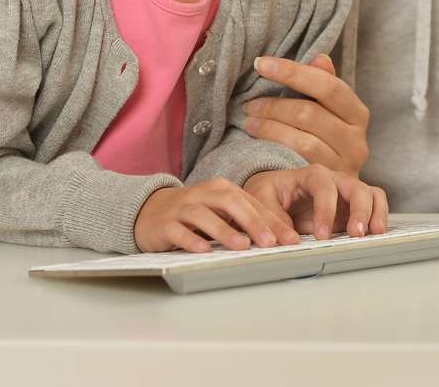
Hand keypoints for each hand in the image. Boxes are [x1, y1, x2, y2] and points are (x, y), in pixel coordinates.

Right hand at [134, 179, 299, 253]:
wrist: (149, 211)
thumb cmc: (194, 214)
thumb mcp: (220, 212)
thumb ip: (243, 221)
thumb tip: (276, 239)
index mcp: (221, 189)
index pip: (251, 202)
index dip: (272, 220)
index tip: (289, 239)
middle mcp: (203, 194)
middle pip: (231, 203)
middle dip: (253, 222)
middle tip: (270, 242)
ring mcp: (182, 207)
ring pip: (204, 215)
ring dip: (225, 231)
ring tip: (243, 246)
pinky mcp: (164, 223)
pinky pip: (178, 231)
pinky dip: (191, 240)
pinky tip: (204, 250)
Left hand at [242, 55, 369, 175]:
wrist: (334, 192)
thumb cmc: (325, 142)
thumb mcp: (327, 112)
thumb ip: (322, 84)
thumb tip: (320, 57)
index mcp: (357, 114)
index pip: (327, 85)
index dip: (292, 72)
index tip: (261, 63)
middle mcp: (357, 141)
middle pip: (310, 113)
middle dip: (274, 105)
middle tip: (249, 104)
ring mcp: (343, 167)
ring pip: (301, 141)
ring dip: (269, 127)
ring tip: (249, 121)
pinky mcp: (326, 186)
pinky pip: (296, 164)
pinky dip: (274, 148)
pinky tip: (257, 142)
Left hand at [245, 164, 388, 239]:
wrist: (276, 193)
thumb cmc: (270, 193)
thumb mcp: (261, 199)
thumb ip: (271, 217)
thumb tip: (287, 239)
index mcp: (310, 175)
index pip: (324, 186)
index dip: (325, 209)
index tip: (321, 235)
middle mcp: (334, 180)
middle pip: (355, 187)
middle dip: (358, 211)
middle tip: (355, 234)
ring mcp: (347, 192)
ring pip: (371, 194)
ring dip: (375, 213)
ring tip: (374, 234)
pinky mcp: (355, 206)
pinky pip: (375, 205)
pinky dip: (379, 216)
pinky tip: (375, 233)